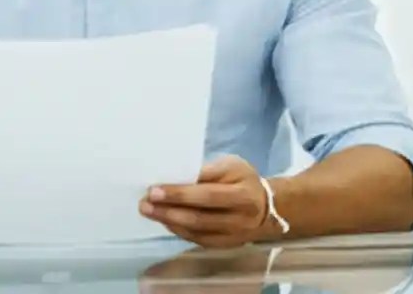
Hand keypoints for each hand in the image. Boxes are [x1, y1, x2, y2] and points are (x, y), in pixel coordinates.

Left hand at [139, 155, 271, 247]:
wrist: (268, 208)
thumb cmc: (243, 179)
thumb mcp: (231, 166)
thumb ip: (207, 172)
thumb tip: (175, 177)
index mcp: (243, 194)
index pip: (207, 195)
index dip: (179, 194)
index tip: (153, 190)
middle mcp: (239, 219)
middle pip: (199, 217)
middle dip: (168, 210)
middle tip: (144, 202)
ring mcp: (232, 236)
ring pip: (196, 231)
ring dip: (168, 221)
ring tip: (148, 211)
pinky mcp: (225, 245)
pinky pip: (197, 239)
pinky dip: (178, 230)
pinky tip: (164, 220)